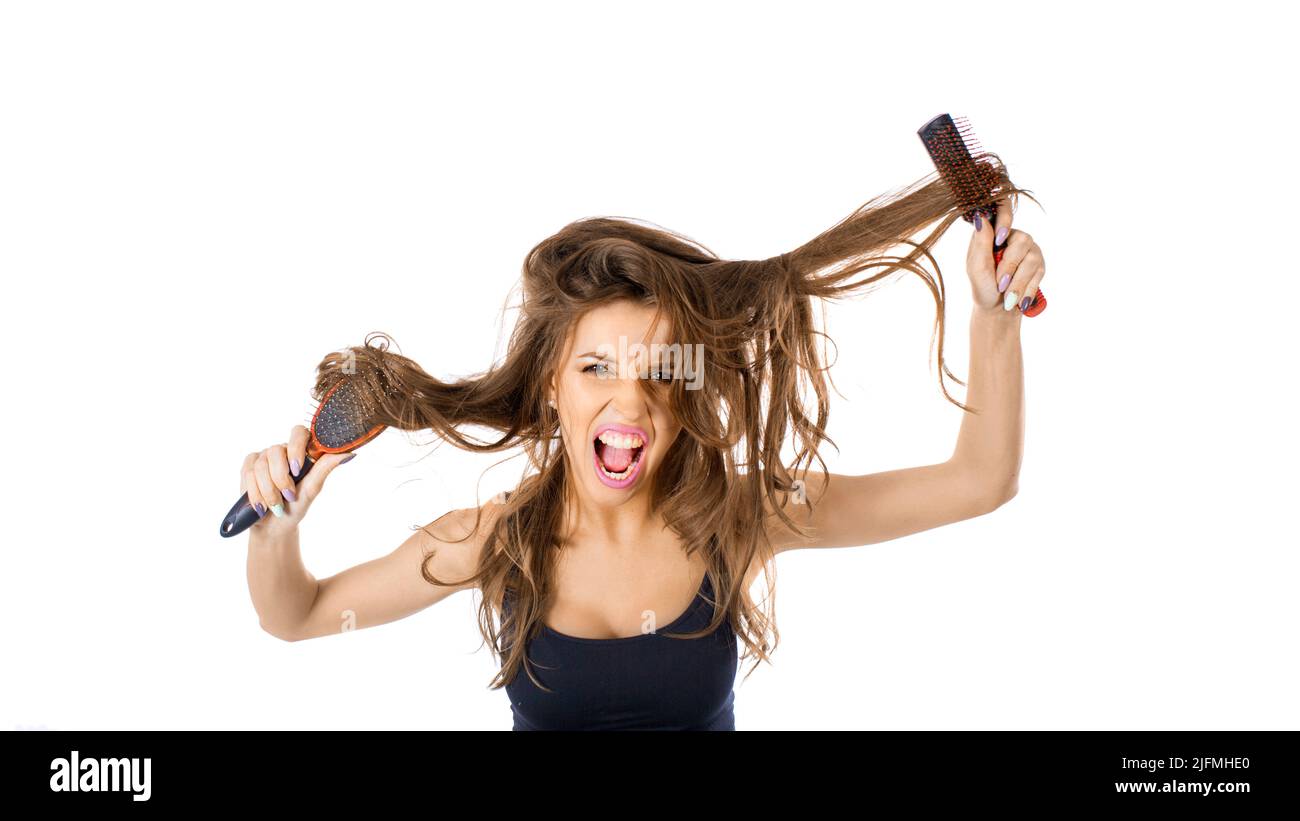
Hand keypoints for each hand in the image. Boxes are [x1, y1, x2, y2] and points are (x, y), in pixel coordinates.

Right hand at [239, 425, 353, 532]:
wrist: (273, 527)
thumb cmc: (296, 507)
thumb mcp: (312, 490)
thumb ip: (325, 468)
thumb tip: (349, 453)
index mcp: (301, 452)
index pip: (298, 432)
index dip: (295, 448)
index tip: (297, 470)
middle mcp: (281, 451)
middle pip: (276, 451)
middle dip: (280, 478)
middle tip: (288, 496)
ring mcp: (263, 457)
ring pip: (260, 465)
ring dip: (268, 491)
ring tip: (275, 506)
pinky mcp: (248, 467)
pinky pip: (248, 473)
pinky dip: (255, 492)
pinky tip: (261, 505)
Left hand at [965, 198, 1046, 314]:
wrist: (997, 308)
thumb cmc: (982, 286)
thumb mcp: (976, 267)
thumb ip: (980, 242)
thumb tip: (980, 215)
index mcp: (995, 232)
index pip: (1004, 211)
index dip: (1005, 219)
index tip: (1000, 237)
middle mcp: (1014, 237)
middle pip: (1022, 241)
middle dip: (1010, 267)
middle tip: (999, 284)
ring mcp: (1029, 250)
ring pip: (1032, 259)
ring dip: (1018, 283)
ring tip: (1007, 298)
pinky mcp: (1039, 264)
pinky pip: (1039, 273)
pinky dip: (1026, 290)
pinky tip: (1018, 300)